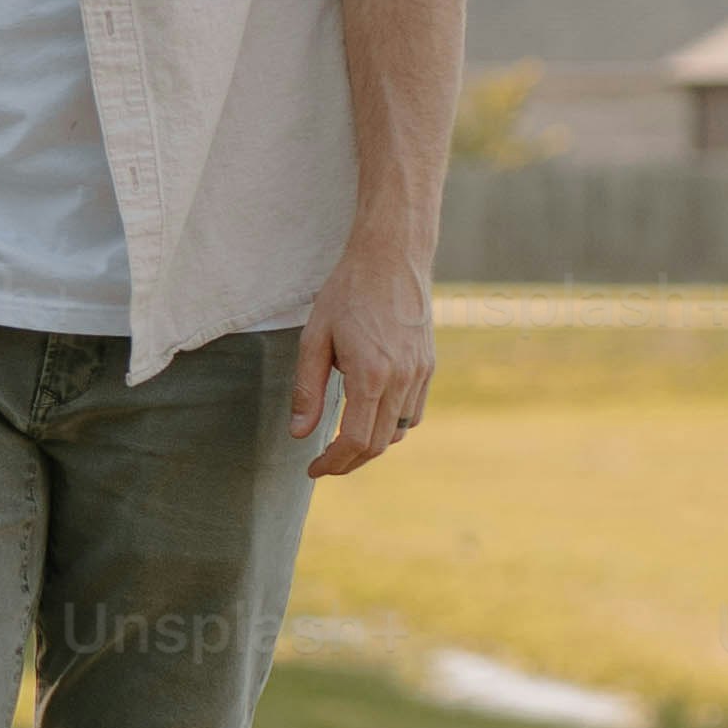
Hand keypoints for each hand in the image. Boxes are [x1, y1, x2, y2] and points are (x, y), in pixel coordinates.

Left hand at [295, 251, 433, 476]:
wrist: (392, 258)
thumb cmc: (347, 292)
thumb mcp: (315, 338)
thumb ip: (307, 390)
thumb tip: (299, 433)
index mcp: (371, 374)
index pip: (355, 440)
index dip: (333, 462)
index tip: (313, 468)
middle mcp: (402, 379)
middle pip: (378, 444)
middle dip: (349, 461)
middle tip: (323, 464)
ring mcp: (420, 374)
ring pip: (398, 431)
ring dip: (371, 445)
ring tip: (342, 443)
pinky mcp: (429, 366)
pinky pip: (413, 412)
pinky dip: (391, 425)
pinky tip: (369, 417)